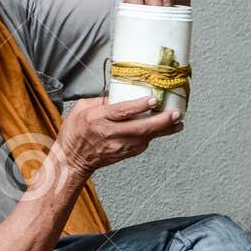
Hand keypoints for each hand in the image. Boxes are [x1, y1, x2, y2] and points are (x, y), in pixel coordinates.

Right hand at [55, 94, 182, 176]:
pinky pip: (143, 144)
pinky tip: (164, 129)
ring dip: (164, 130)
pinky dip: (155, 136)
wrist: (72, 159)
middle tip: (176, 113)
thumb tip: (121, 91)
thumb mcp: (82, 108)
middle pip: (141, 128)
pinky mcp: (124, 153)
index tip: (153, 100)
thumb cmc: (76, 132)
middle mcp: (110, 133)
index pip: (122, 112)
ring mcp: (119, 146)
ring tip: (178, 121)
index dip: (139, 106)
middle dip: (162, 121)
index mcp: (98, 119)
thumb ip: (102, 99)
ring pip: (146, 137)